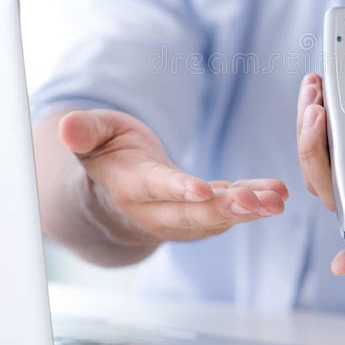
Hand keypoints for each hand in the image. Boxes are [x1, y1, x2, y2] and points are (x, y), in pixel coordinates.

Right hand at [59, 108, 287, 246]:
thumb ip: (84, 131)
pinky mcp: (200, 212)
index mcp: (129, 186)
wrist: (111, 187)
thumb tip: (68, 127)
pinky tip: (277, 193)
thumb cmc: (104, 150)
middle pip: (192, 214)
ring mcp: (179, 216)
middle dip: (226, 209)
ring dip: (247, 210)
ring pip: (215, 218)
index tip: (203, 191)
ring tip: (276, 200)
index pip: (155, 189)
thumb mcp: (92, 134)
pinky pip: (227, 209)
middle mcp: (155, 209)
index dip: (177, 190)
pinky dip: (253, 202)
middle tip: (257, 202)